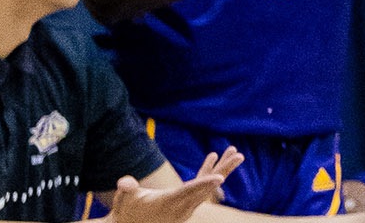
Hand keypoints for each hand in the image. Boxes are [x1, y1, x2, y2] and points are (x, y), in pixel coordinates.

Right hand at [107, 149, 241, 222]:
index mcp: (168, 203)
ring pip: (208, 187)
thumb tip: (125, 182)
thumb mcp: (125, 199)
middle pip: (206, 187)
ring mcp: (185, 208)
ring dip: (222, 169)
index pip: (190, 191)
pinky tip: (214, 157)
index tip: (221, 178)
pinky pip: (202, 189)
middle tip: (239, 156)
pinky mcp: (186, 206)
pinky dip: (209, 174)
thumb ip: (127, 189)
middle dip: (224, 171)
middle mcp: (181, 207)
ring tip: (235, 153)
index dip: (205, 184)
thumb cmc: (126, 211)